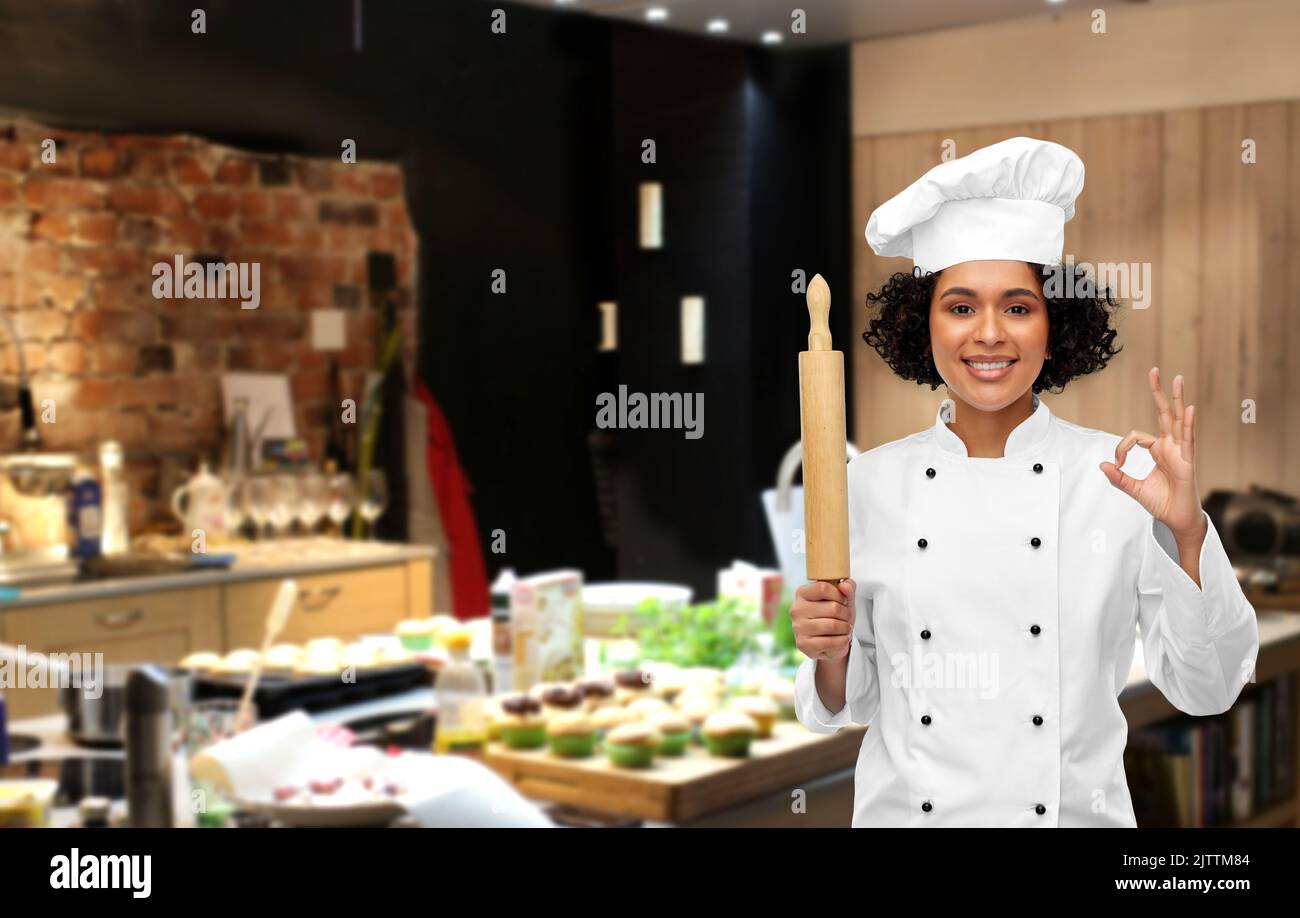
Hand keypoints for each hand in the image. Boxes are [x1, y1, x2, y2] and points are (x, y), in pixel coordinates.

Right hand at [792, 579, 854, 661]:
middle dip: (846, 614)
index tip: (842, 601)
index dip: (838, 595)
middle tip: (846, 619)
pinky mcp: (803, 644)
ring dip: (845, 628)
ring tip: (845, 629)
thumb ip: (848, 589)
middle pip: (833, 607)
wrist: (831, 643)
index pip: (823, 587)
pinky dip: (842, 641)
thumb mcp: (843, 600)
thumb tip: (845, 585)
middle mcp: (797, 609)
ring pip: (833, 625)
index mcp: (802, 593)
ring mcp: (798, 627)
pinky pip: (830, 642)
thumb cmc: (835, 617)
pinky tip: (841, 639)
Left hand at [1099, 367, 1206, 540]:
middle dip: (1159, 392)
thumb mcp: (1134, 489)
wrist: (1177, 520)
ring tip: (1177, 379)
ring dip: (1177, 399)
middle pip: (1164, 413)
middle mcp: (1171, 447)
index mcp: (1159, 450)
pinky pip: (1188, 439)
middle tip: (1154, 370)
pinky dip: (1188, 423)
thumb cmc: (1162, 503)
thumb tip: (1101, 465)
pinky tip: (1188, 408)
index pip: (1137, 436)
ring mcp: (1181, 452)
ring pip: (1178, 420)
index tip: (1117, 464)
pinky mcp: (1188, 461)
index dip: (1122, 447)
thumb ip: (1118, 477)